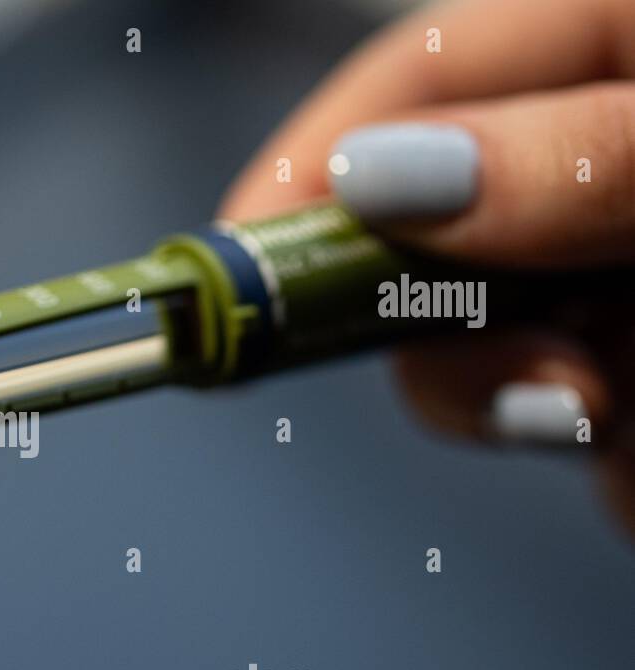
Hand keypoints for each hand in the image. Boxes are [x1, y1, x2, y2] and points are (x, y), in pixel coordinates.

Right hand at [220, 0, 634, 534]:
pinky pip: (596, 444)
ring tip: (623, 417)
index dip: (314, 166)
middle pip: (436, 241)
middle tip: (540, 385)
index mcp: (620, 44)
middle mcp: (603, 166)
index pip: (422, 73)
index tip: (230, 268)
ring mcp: (625, 283)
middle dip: (450, 331)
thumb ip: (565, 156)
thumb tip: (377, 175)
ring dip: (544, 410)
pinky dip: (624, 471)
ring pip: (505, 359)